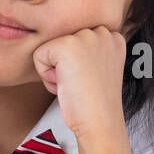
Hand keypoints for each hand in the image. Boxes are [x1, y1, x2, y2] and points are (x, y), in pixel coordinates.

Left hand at [32, 26, 127, 143]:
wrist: (100, 122)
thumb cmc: (96, 104)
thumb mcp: (100, 69)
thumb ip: (89, 52)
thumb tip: (66, 49)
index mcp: (113, 37)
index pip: (77, 41)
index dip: (78, 66)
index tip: (92, 81)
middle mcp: (102, 32)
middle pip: (63, 43)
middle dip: (66, 66)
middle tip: (82, 84)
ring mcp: (85, 36)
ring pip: (50, 49)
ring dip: (55, 71)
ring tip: (75, 85)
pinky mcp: (67, 45)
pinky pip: (39, 56)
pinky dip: (46, 76)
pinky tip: (66, 86)